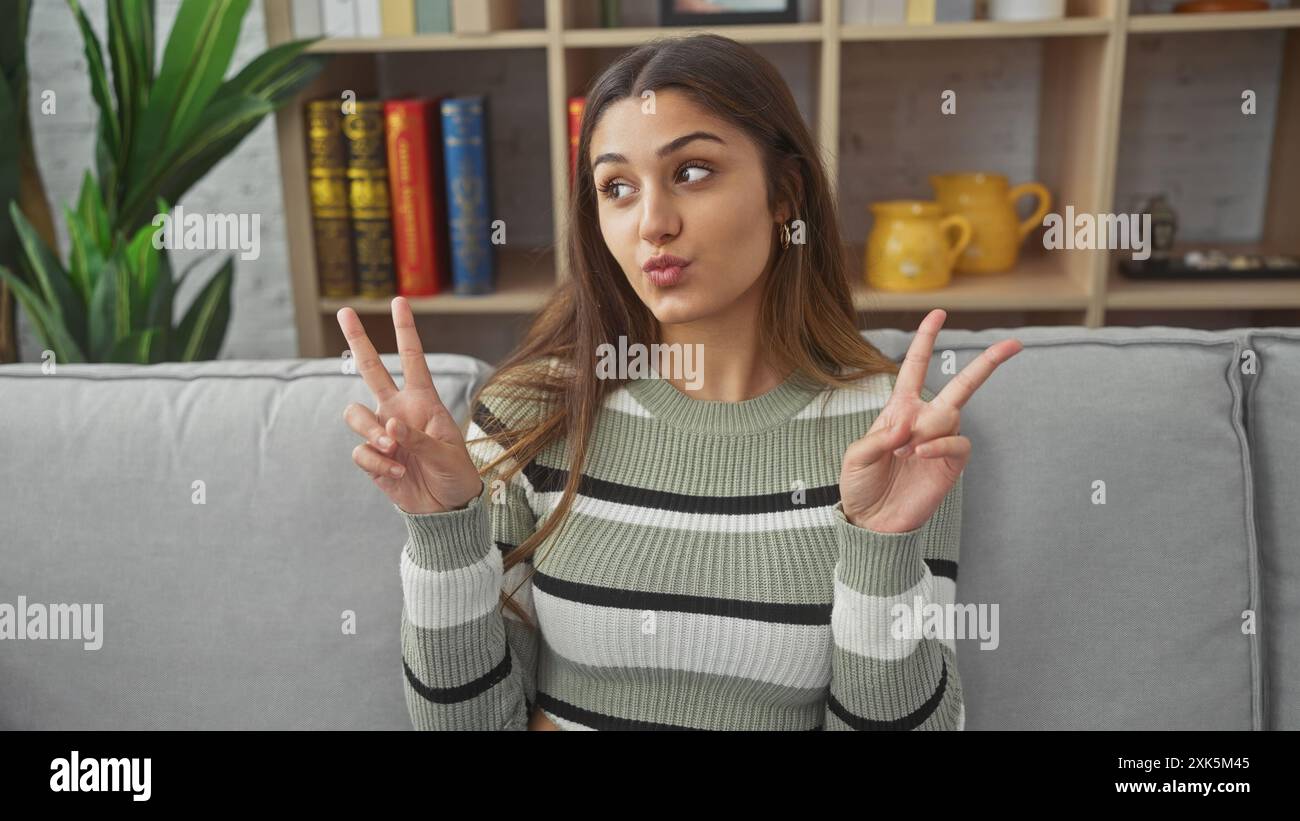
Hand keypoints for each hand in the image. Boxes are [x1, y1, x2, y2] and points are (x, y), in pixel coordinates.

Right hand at [338, 298, 482, 514]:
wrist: (445, 508)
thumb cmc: (455, 474)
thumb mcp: (446, 455)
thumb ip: (419, 439)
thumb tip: (389, 425)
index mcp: (423, 401)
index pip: (412, 360)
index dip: (405, 331)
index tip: (400, 301)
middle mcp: (398, 410)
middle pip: (371, 369)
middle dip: (358, 340)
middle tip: (345, 311)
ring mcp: (382, 432)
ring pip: (355, 414)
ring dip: (370, 431)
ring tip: (392, 450)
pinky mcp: (372, 457)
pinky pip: (360, 451)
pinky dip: (376, 462)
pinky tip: (396, 472)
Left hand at [839, 309, 1021, 532]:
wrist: (872, 521)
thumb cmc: (860, 485)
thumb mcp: (856, 457)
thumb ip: (877, 437)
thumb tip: (907, 424)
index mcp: (899, 409)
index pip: (914, 367)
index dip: (925, 340)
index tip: (938, 313)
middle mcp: (925, 420)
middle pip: (961, 385)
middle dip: (988, 363)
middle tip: (1014, 343)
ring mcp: (942, 441)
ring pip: (952, 415)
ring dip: (928, 428)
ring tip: (905, 452)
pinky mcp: (952, 464)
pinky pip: (958, 442)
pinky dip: (939, 445)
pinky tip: (919, 455)